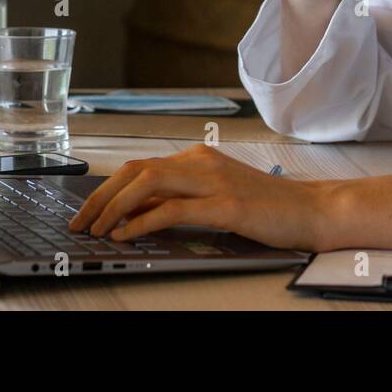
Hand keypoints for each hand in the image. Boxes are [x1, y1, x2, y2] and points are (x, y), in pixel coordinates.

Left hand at [66, 144, 391, 252]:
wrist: (312, 210)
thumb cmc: (268, 208)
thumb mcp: (217, 196)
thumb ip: (180, 198)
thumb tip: (134, 215)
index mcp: (197, 156)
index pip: (139, 166)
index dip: (107, 188)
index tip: (87, 211)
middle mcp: (201, 161)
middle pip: (135, 170)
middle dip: (100, 197)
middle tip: (80, 222)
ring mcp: (212, 180)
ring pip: (147, 183)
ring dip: (114, 208)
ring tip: (97, 230)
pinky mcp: (224, 204)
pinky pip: (172, 209)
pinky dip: (142, 222)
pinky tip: (127, 234)